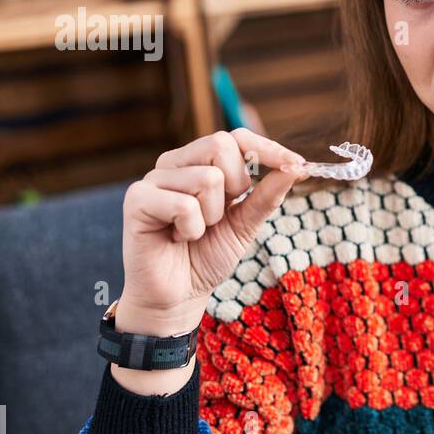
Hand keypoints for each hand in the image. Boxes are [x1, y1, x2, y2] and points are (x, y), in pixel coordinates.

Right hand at [116, 128, 310, 336]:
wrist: (177, 296)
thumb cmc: (206, 257)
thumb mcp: (246, 224)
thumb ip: (267, 195)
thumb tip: (296, 166)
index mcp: (199, 164)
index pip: (236, 138)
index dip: (267, 148)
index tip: (296, 164)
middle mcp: (175, 164)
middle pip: (221, 145)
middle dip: (235, 186)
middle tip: (219, 216)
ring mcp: (154, 179)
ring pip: (207, 179)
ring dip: (211, 217)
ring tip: (193, 232)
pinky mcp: (137, 199)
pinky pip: (184, 205)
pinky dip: (191, 229)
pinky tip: (177, 238)